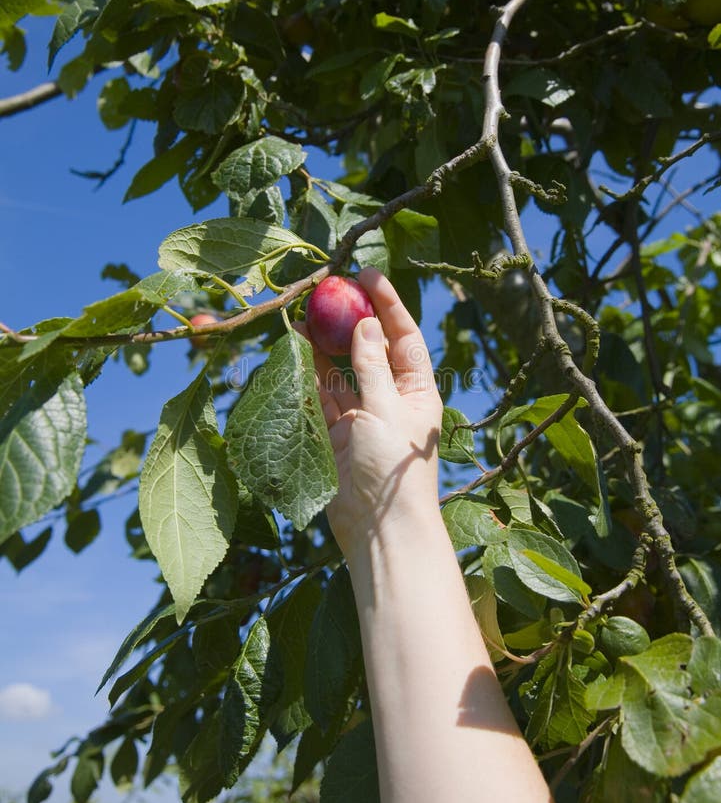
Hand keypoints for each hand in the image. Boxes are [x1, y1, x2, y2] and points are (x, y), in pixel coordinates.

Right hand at [300, 268, 442, 558]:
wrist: (378, 528)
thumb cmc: (394, 468)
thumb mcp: (386, 409)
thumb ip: (371, 365)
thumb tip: (366, 323)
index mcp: (418, 390)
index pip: (403, 335)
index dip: (387, 303)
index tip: (367, 274)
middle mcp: (392, 397)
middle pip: (371, 348)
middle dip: (352, 318)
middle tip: (330, 288)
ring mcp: (363, 414)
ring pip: (342, 369)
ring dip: (326, 343)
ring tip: (307, 313)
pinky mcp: (337, 432)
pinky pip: (322, 394)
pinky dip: (310, 372)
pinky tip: (297, 348)